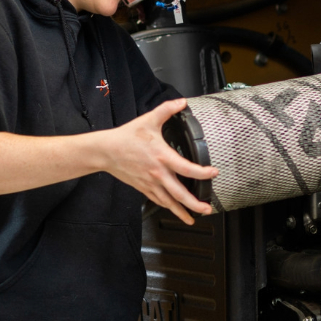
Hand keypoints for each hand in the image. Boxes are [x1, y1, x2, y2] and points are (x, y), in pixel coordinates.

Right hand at [99, 99, 217, 223]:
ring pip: (169, 202)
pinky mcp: (143, 188)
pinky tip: (175, 210)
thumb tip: (181, 102)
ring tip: (194, 218)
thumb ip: (167, 109)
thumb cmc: (126, 137)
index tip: (213, 173)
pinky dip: (169, 207)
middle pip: (179, 193)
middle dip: (195, 204)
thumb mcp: (148, 120)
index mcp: (162, 156)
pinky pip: (159, 200)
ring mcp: (150, 183)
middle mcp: (158, 173)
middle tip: (207, 209)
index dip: (202, 173)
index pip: (186, 168)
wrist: (106, 151)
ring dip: (182, 211)